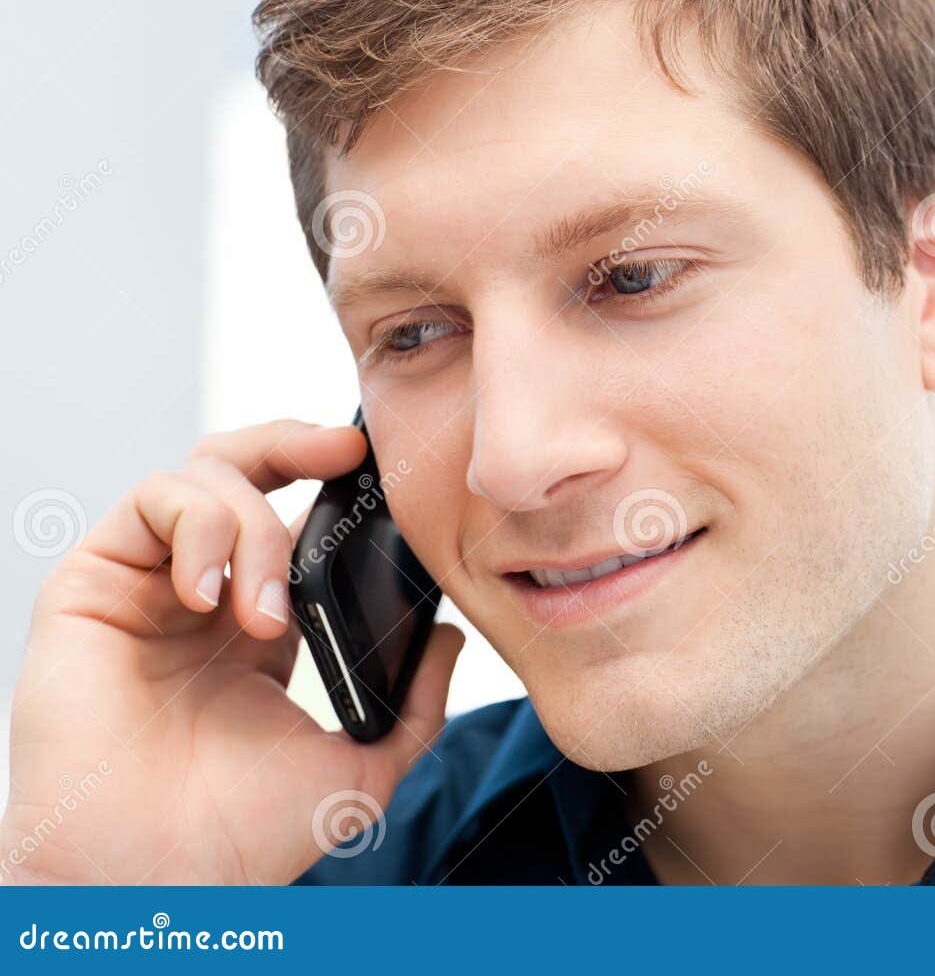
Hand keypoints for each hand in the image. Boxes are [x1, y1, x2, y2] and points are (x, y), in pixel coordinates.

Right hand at [1, 420, 463, 884]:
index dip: (335, 483)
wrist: (155, 881)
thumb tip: (452, 639)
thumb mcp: (360, 767)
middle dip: (296, 441)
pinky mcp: (94, 586)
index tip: (384, 468)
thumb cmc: (239, 837)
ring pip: (203, 476)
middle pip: (244, 468)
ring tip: (266, 614)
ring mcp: (149, 585)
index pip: (296, 519)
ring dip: (253, 525)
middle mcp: (202, 594)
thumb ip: (414, 706)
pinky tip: (212, 597)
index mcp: (260, 626)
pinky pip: (147, 502)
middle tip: (347, 451)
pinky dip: (197, 527)